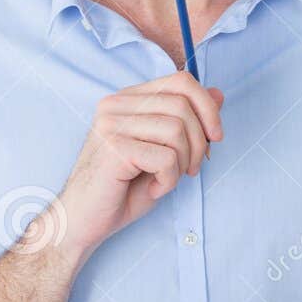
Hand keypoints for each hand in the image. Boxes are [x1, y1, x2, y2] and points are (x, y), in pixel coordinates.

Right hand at [54, 72, 223, 259]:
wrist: (83, 220)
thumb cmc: (122, 188)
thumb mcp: (164, 150)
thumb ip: (188, 121)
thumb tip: (218, 94)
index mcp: (128, 99)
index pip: (180, 81)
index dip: (208, 107)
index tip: (215, 136)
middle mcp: (116, 105)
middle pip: (182, 105)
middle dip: (199, 142)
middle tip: (190, 170)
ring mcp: (112, 124)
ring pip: (177, 130)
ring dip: (183, 163)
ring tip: (167, 180)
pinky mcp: (114, 147)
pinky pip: (166, 157)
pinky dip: (169, 180)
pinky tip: (153, 189)